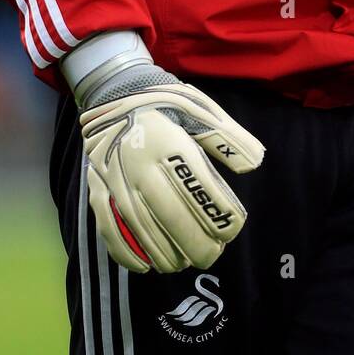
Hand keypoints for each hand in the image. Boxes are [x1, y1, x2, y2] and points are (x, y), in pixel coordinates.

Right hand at [79, 64, 264, 273]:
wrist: (112, 88)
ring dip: (165, 253)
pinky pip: (109, 227)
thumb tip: (254, 163)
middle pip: (171, 216)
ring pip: (141, 228)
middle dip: (196, 244)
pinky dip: (126, 252)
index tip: (233, 228)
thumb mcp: (199, 108)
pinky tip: (146, 266)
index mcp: (169, 143)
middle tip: (212, 255)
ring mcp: (115, 178)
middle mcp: (140, 164)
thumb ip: (227, 138)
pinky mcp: (98, 186)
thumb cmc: (164, 101)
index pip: (199, 190)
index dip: (220, 215)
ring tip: (184, 263)